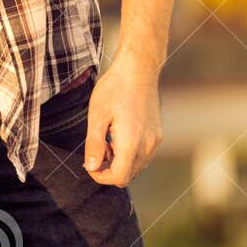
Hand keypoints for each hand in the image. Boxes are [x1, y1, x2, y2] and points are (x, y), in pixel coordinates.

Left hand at [84, 51, 162, 185]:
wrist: (138, 69)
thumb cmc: (115, 88)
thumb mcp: (97, 116)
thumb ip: (94, 145)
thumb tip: (92, 168)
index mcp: (132, 142)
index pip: (118, 177)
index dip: (100, 176)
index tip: (89, 163)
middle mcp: (148, 145)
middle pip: (128, 175)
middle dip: (109, 168)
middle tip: (97, 147)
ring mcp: (155, 141)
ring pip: (136, 167)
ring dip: (119, 161)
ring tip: (107, 138)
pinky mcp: (157, 135)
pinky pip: (143, 155)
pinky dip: (129, 153)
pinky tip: (119, 134)